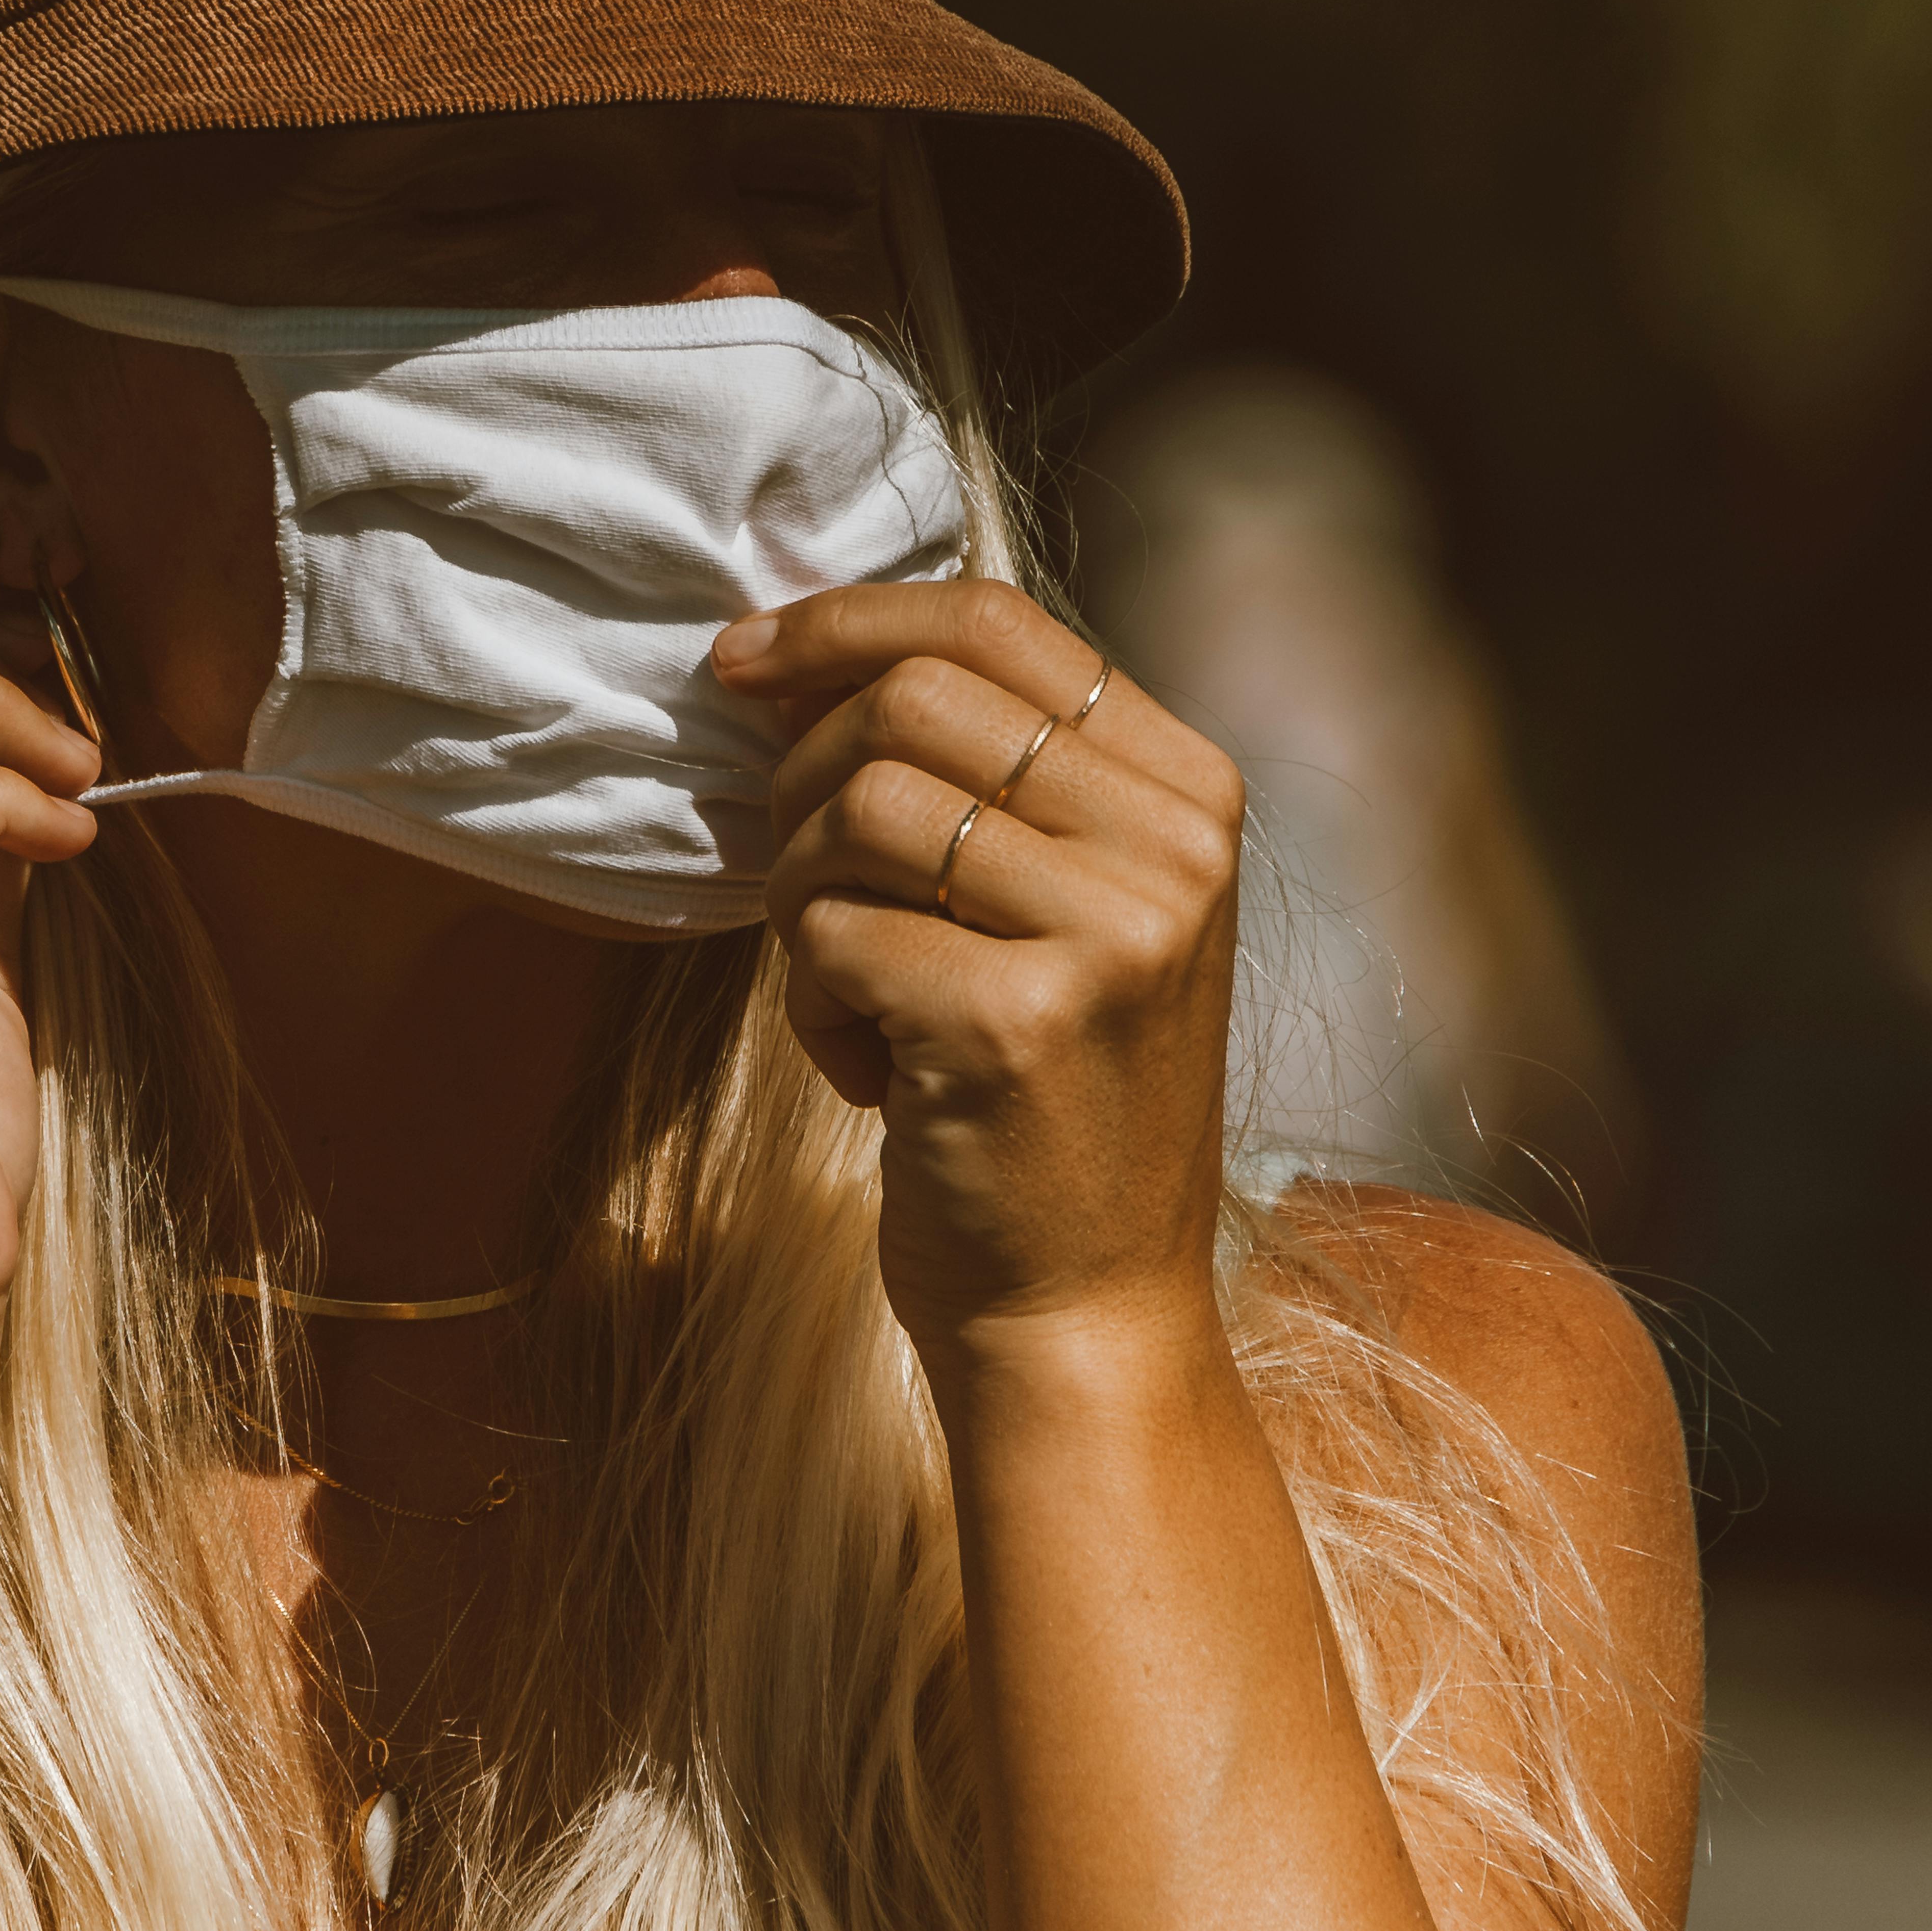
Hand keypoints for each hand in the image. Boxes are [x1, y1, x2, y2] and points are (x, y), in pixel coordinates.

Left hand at [715, 581, 1244, 1370]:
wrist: (1084, 1310)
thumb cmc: (1043, 1100)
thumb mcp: (1062, 906)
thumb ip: (983, 773)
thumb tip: (792, 652)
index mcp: (1190, 795)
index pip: (995, 620)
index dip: (844, 621)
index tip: (741, 661)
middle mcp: (1174, 851)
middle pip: (912, 700)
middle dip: (802, 773)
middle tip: (797, 874)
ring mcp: (1109, 936)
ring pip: (858, 808)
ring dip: (801, 896)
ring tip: (846, 988)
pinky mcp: (1017, 1023)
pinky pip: (830, 935)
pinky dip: (808, 1001)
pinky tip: (870, 1074)